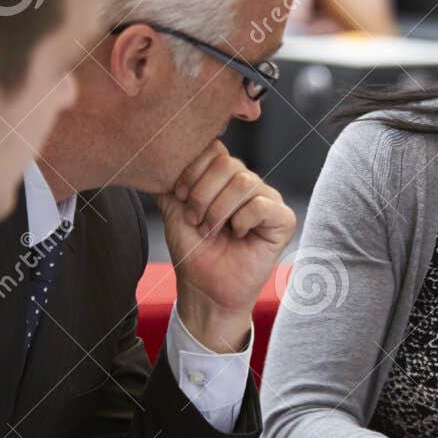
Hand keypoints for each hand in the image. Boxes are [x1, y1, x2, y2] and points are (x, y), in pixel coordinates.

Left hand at [158, 141, 295, 350]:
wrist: (205, 288)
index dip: (193, 170)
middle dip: (203, 194)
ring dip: (219, 211)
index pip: (214, 149)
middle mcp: (248, 183)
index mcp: (224, 177)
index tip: (180, 196)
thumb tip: (155, 157)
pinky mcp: (283, 220)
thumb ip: (169, 182)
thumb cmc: (193, 251)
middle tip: (195, 220)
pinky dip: (242, 221)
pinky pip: (262, 205)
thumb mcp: (174, 210)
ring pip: (244, 181)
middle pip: (228, 163)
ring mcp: (268, 199)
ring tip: (212, 231)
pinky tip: (238, 235)